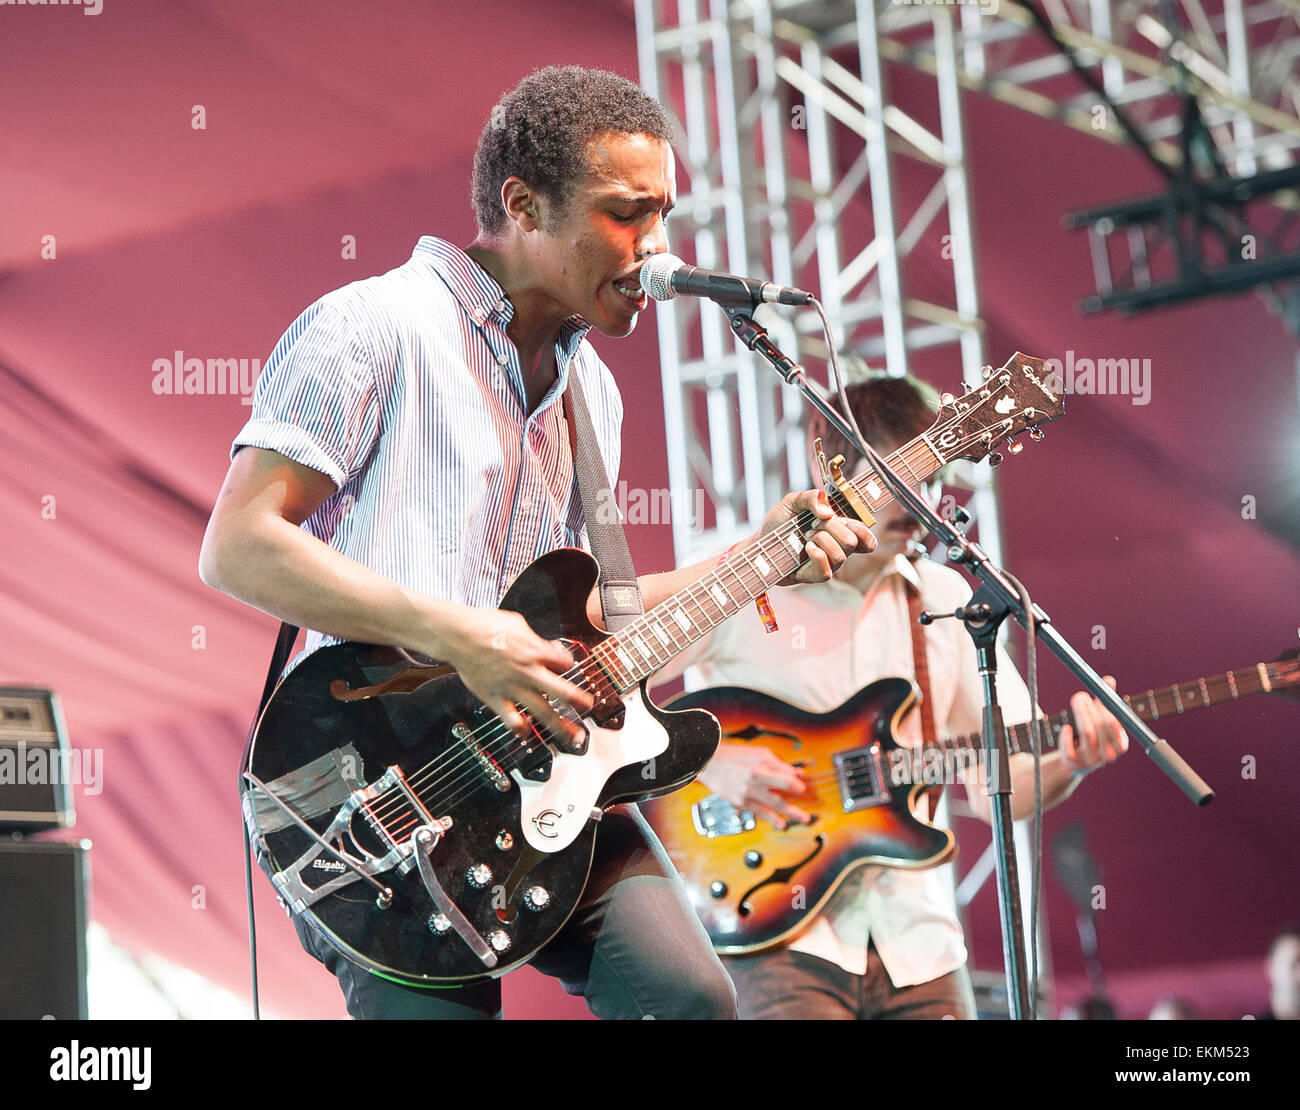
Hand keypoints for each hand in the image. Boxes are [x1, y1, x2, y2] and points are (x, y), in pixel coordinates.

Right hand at [437, 607, 592, 740]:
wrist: (458, 635)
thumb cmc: (485, 625)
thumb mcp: (518, 623)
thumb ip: (535, 639)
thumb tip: (547, 647)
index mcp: (535, 651)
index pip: (565, 664)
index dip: (570, 665)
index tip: (568, 669)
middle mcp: (528, 671)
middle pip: (562, 692)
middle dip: (579, 703)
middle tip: (589, 709)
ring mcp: (513, 687)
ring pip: (542, 711)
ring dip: (560, 726)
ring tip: (572, 737)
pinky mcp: (496, 698)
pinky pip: (512, 720)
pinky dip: (521, 730)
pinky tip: (527, 735)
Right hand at [699, 741, 810, 828]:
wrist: (709, 763)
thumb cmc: (734, 755)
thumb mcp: (759, 754)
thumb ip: (779, 765)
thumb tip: (797, 772)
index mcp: (758, 771)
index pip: (785, 783)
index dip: (797, 787)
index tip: (801, 788)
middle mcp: (752, 786)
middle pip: (779, 802)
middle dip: (794, 811)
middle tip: (806, 817)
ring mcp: (745, 797)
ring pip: (769, 811)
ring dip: (785, 818)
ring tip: (797, 822)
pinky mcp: (739, 803)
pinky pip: (758, 813)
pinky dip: (770, 819)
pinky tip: (779, 824)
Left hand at [759, 489, 874, 584]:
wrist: (760, 541)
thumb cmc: (779, 522)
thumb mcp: (793, 501)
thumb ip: (812, 497)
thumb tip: (828, 512)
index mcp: (839, 530)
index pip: (865, 537)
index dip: (861, 529)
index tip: (841, 518)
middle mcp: (837, 548)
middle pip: (853, 541)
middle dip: (832, 528)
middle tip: (813, 524)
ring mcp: (827, 563)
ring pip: (841, 555)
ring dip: (821, 540)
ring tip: (806, 536)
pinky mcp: (815, 576)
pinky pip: (827, 570)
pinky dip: (817, 555)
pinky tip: (806, 548)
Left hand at [1059, 676, 1128, 772]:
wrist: (1079, 759)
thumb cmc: (1095, 734)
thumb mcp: (1102, 718)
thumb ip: (1107, 701)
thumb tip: (1109, 680)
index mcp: (1120, 745)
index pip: (1115, 725)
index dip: (1106, 710)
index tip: (1098, 697)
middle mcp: (1108, 754)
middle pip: (1100, 727)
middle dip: (1090, 709)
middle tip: (1081, 696)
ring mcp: (1091, 760)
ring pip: (1087, 734)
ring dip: (1080, 715)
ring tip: (1076, 701)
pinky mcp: (1074, 762)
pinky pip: (1070, 749)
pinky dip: (1066, 737)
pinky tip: (1065, 727)